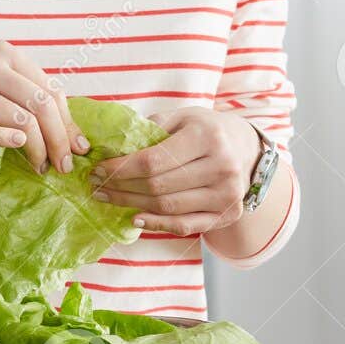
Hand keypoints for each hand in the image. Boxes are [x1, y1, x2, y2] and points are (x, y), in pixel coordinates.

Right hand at [0, 40, 86, 169]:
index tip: (77, 148)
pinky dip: (11, 142)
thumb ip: (31, 102)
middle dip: (59, 140)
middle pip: (41, 105)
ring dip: (39, 150)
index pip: (50, 89)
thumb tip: (77, 139)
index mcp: (4, 53)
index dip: (68, 122)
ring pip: (23, 120)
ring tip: (41, 167)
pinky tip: (17, 149)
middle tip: (63, 166)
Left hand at [89, 108, 260, 236]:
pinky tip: (135, 217)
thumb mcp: (183, 118)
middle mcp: (221, 167)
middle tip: (97, 186)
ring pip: (168, 207)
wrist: (247, 150)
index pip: (153, 160)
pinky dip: (157, 224)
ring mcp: (227, 194)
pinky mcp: (228, 214)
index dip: (120, 169)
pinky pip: (184, 225)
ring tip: (110, 199)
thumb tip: (110, 147)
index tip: (98, 170)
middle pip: (158, 186)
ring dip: (132, 205)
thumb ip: (150, 129)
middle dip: (121, 188)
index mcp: (207, 137)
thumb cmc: (207, 131)